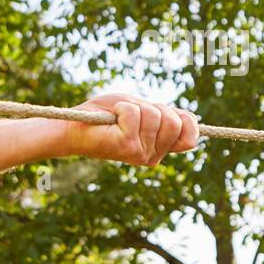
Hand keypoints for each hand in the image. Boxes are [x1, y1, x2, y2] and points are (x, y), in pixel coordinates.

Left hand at [66, 93, 198, 165]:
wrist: (72, 126)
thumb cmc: (105, 115)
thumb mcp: (142, 110)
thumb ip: (165, 115)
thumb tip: (189, 119)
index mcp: (158, 149)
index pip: (190, 138)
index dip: (186, 121)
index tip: (166, 112)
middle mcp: (152, 156)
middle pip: (175, 123)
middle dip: (156, 108)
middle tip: (133, 113)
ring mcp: (140, 153)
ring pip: (155, 116)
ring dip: (135, 107)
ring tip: (119, 116)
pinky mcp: (126, 146)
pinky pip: (135, 114)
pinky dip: (122, 107)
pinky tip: (112, 117)